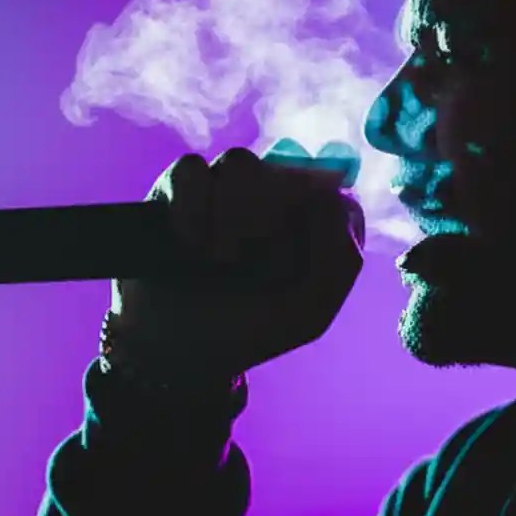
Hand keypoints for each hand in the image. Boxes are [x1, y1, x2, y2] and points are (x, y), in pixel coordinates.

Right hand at [103, 145, 364, 384]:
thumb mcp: (309, 308)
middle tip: (255, 270)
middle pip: (285, 173)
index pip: (328, 189)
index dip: (313, 228)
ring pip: (240, 163)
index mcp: (310, 216)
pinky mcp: (175, 190)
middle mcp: (269, 191)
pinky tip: (190, 247)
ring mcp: (222, 186)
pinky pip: (191, 170)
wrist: (179, 352)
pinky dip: (192, 210)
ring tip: (220, 260)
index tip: (298, 269)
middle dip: (272, 228)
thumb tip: (329, 196)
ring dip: (234, 216)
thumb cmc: (249, 326)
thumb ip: (340, 257)